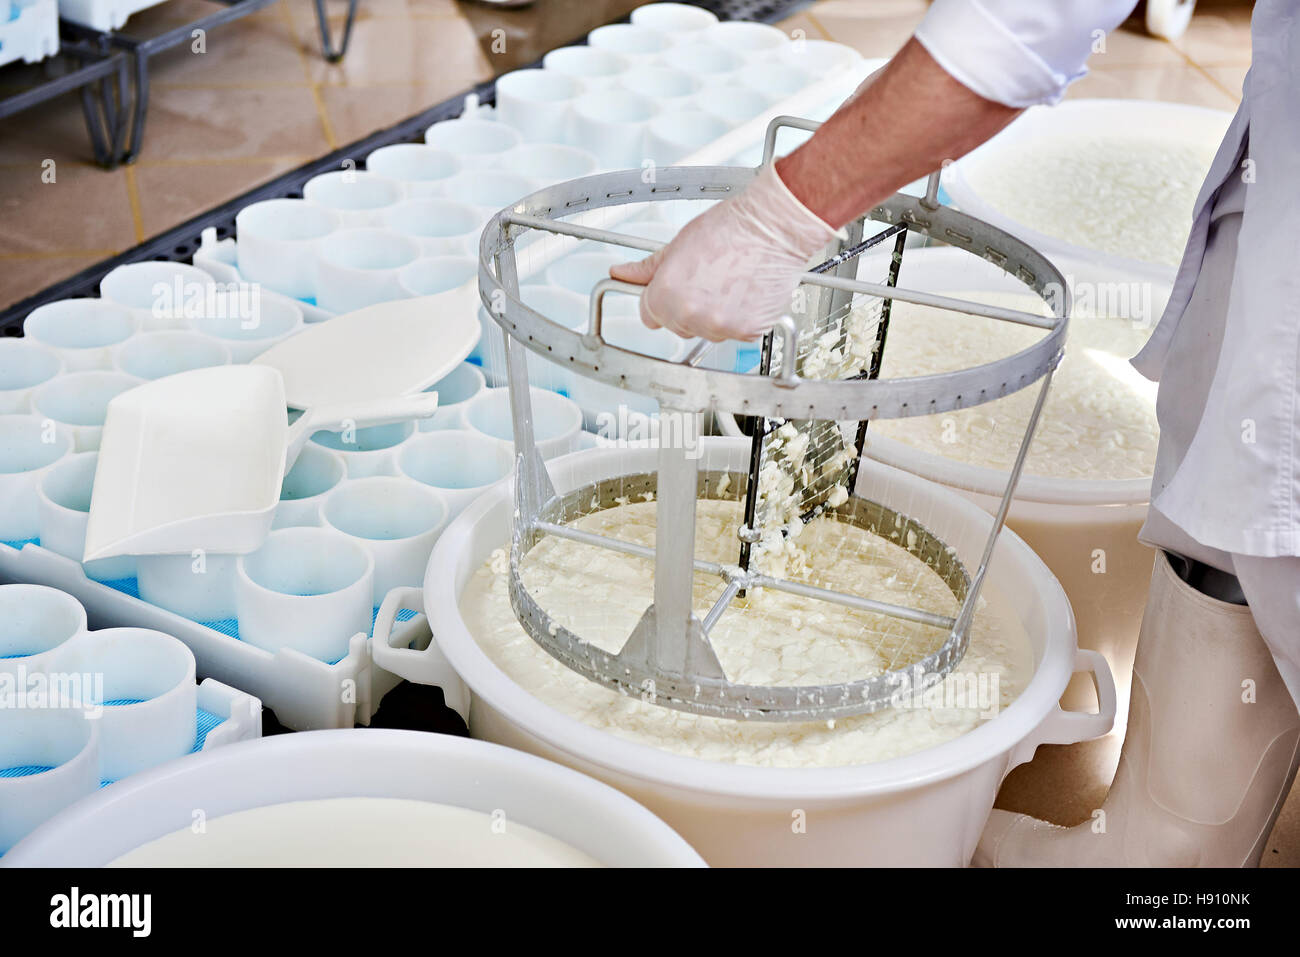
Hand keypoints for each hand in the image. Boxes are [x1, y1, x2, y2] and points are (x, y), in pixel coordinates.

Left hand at [608, 163, 841, 342]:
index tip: (674, 290)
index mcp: (666, 295)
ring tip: (728, 284)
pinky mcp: (747, 331)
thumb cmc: (730, 230)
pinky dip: (740, 319)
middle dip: (687, 308)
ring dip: (714, 316)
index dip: (660, 300)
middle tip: (707, 280)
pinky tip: (744, 293)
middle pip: (678, 326)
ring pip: (707, 332)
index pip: (649, 315)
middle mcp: (691, 315)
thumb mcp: (678, 245)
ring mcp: (720, 326)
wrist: (772, 228)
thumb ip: (647, 268)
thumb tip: (621, 274)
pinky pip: (735, 334)